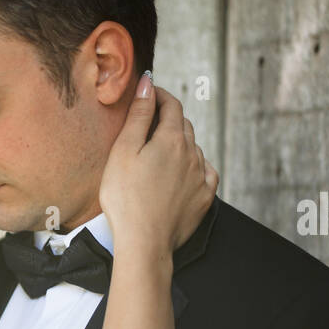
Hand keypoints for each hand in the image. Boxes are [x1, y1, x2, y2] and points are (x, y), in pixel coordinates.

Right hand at [98, 71, 218, 263]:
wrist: (144, 243)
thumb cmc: (126, 199)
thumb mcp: (124, 151)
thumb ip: (139, 116)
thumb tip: (148, 85)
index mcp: (172, 139)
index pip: (171, 105)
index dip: (159, 95)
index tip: (149, 93)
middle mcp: (193, 153)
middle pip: (184, 126)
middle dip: (169, 118)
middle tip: (151, 122)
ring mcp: (201, 177)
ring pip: (195, 149)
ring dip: (181, 143)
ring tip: (162, 151)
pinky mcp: (204, 198)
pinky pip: (205, 172)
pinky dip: (195, 166)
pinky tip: (184, 172)